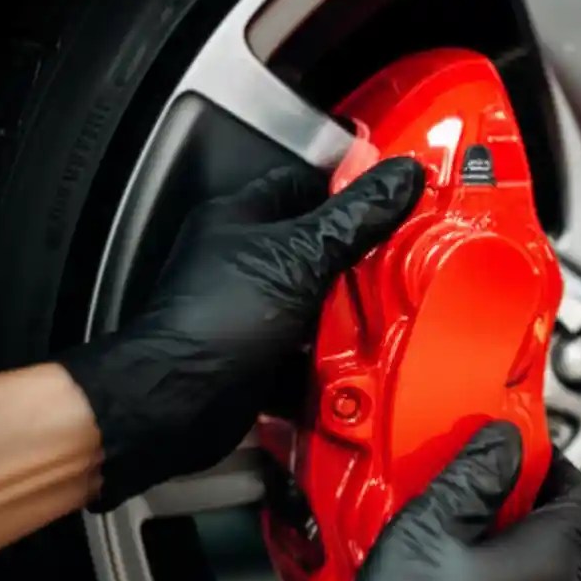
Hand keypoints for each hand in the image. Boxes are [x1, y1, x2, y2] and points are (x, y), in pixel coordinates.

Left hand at [59, 157, 424, 510]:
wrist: (180, 402)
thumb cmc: (214, 320)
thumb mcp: (302, 256)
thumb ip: (355, 218)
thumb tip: (400, 178)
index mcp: (241, 219)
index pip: (302, 186)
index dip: (347, 189)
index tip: (389, 199)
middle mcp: (242, 263)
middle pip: (315, 250)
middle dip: (357, 261)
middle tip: (399, 261)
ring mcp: (250, 312)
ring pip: (315, 305)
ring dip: (348, 315)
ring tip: (385, 313)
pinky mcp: (259, 358)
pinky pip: (308, 352)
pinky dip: (333, 359)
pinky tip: (357, 360)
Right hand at [321, 422, 580, 580]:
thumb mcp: (428, 529)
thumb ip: (472, 475)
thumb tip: (500, 442)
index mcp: (549, 560)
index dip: (556, 466)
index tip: (527, 452)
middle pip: (565, 538)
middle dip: (531, 509)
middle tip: (491, 493)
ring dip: (515, 555)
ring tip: (464, 544)